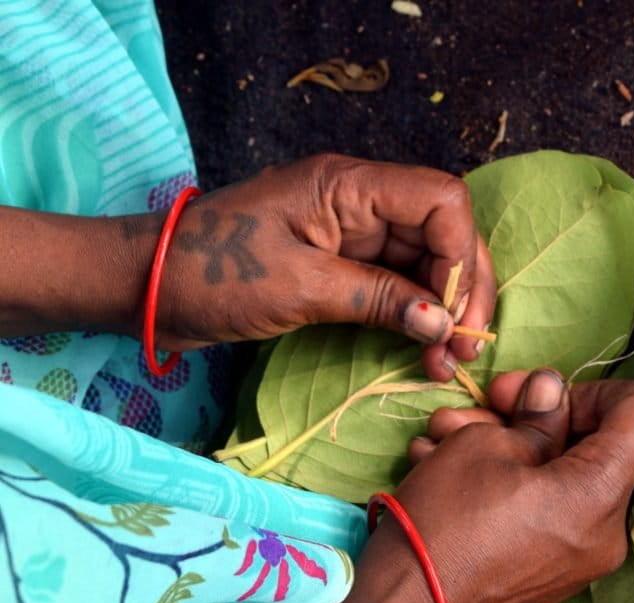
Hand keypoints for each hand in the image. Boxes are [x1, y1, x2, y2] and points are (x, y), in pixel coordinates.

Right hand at [146, 373, 633, 602]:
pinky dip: (508, 480)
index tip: (552, 396)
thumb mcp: (484, 445)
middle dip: (542, 414)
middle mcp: (608, 531)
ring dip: (511, 442)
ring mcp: (582, 556)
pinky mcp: (553, 570)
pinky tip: (448, 463)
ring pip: (564, 474)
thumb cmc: (443, 521)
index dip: (605, 388)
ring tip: (446, 433)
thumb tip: (553, 394)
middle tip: (490, 400)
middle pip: (601, 444)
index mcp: (602, 494)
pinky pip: (546, 508)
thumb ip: (537, 414)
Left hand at [151, 154, 494, 380]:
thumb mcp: (298, 288)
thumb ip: (377, 299)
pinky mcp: (340, 265)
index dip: (459, 255)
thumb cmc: (210, 275)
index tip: (453, 313)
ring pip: (425, 264)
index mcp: (348, 185)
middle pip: (443, 233)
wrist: (143, 287)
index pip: (441, 200)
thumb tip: (442, 324)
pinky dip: (415, 317)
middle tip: (464, 347)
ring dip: (442, 311)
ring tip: (444, 361)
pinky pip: (397, 284)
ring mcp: (351, 234)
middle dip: (460, 289)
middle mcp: (359, 202)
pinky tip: (423, 352)